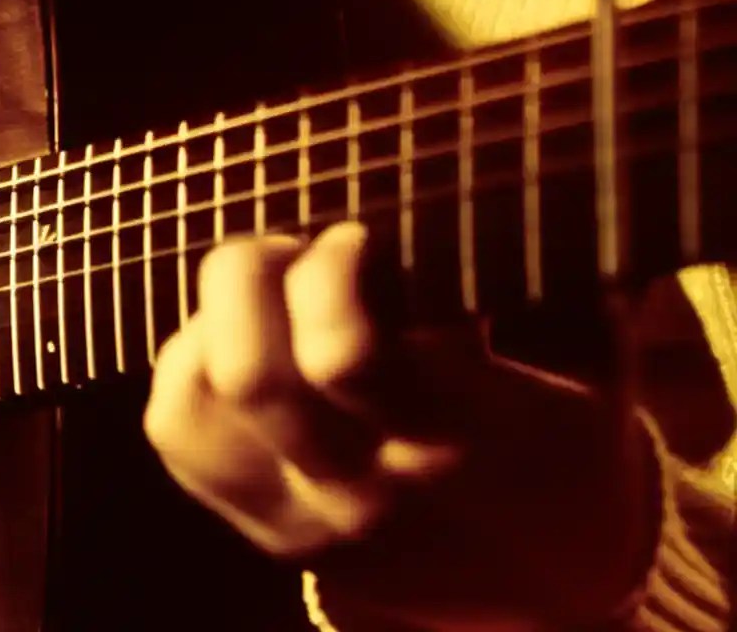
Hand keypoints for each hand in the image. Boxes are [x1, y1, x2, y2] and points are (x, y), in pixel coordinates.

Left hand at [145, 223, 657, 627]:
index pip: (343, 352)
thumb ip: (559, 277)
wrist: (543, 584)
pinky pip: (175, 429)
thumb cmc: (564, 448)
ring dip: (218, 317)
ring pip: (197, 395)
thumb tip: (513, 182)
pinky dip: (189, 364)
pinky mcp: (259, 524)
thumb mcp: (591, 366)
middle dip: (255, 274)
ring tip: (266, 295)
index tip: (359, 238)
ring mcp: (297, 513)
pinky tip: (236, 344)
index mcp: (453, 437)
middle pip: (249, 373)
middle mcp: (361, 484)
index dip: (334, 269)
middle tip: (295, 252)